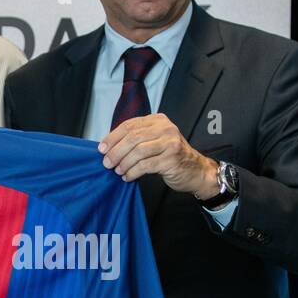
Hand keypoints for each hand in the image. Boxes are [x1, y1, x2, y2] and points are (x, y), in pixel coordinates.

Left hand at [98, 113, 218, 197]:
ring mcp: (170, 143)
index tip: (101, 149)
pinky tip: (128, 177)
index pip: (129, 125)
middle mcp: (165, 128)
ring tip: (117, 171)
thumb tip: (109, 146)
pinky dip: (133, 172)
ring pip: (138, 151)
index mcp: (158, 120)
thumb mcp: (155, 141)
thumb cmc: (171, 157)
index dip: (113, 137)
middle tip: (107, 163)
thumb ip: (137, 139)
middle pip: (132, 138)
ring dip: (124, 163)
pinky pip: (145, 165)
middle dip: (116, 151)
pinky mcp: (171, 159)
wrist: (196, 171)